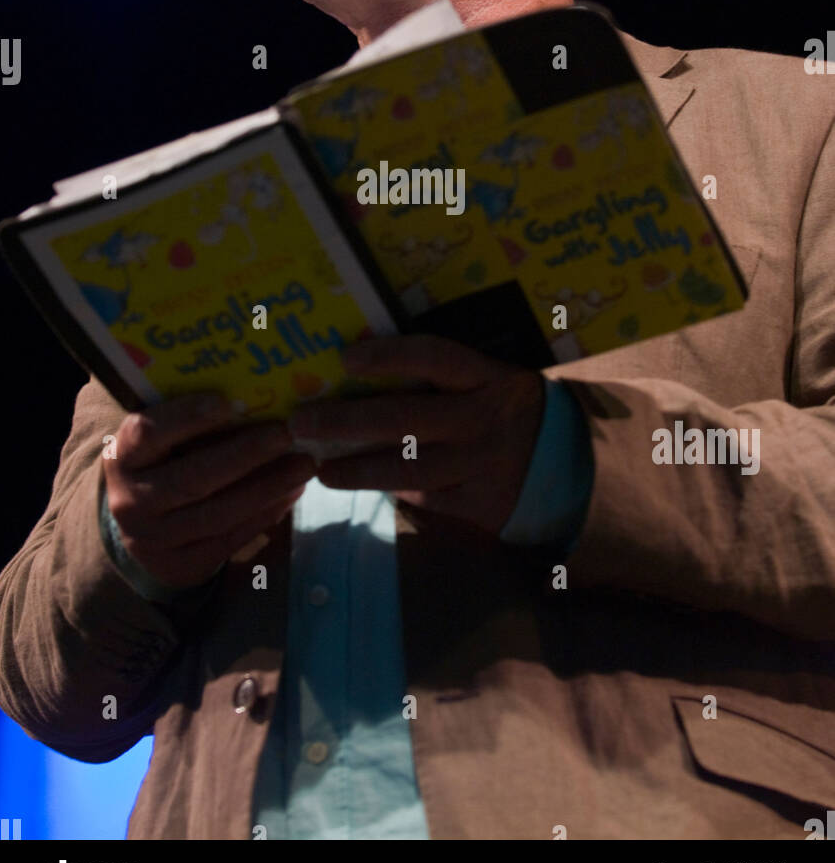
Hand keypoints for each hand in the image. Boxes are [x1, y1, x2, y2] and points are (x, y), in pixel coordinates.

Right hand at [103, 393, 315, 588]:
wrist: (144, 527)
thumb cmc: (164, 463)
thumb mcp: (163, 439)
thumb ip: (193, 421)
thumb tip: (255, 395)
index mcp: (122, 456)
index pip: (149, 433)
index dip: (187, 417)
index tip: (229, 400)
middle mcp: (131, 500)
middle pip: (193, 478)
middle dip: (246, 454)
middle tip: (287, 433)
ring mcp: (153, 538)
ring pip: (217, 513)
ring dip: (267, 487)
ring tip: (304, 464)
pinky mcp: (181, 565)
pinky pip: (230, 539)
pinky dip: (266, 513)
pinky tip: (292, 491)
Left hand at [287, 334, 545, 534]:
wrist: (562, 463)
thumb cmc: (501, 407)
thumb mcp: (486, 378)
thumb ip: (439, 374)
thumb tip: (359, 365)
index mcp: (488, 377)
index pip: (435, 358)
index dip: (389, 357)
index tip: (345, 358)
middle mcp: (484, 420)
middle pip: (406, 419)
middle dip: (346, 421)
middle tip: (300, 422)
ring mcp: (481, 466)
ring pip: (408, 469)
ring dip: (357, 470)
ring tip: (321, 469)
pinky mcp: (478, 505)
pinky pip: (425, 499)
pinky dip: (391, 492)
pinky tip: (359, 487)